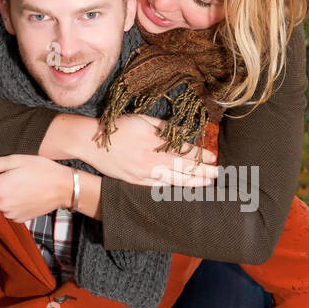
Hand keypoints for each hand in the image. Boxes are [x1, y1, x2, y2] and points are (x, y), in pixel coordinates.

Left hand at [0, 155, 70, 221]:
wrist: (63, 188)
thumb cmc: (40, 169)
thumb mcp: (14, 159)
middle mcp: (0, 205)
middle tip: (9, 176)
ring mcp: (9, 214)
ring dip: (1, 194)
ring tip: (19, 185)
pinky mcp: (18, 219)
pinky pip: (6, 209)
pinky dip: (11, 202)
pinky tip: (24, 194)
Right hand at [88, 114, 218, 187]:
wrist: (91, 143)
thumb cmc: (118, 128)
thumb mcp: (142, 120)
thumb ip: (164, 127)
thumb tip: (184, 133)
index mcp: (154, 143)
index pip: (184, 151)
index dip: (201, 156)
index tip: (213, 158)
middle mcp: (151, 160)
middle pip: (183, 168)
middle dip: (202, 172)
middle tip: (217, 174)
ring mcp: (143, 174)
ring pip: (174, 180)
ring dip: (192, 182)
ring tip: (207, 183)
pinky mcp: (136, 182)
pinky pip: (159, 187)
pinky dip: (173, 187)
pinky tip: (184, 188)